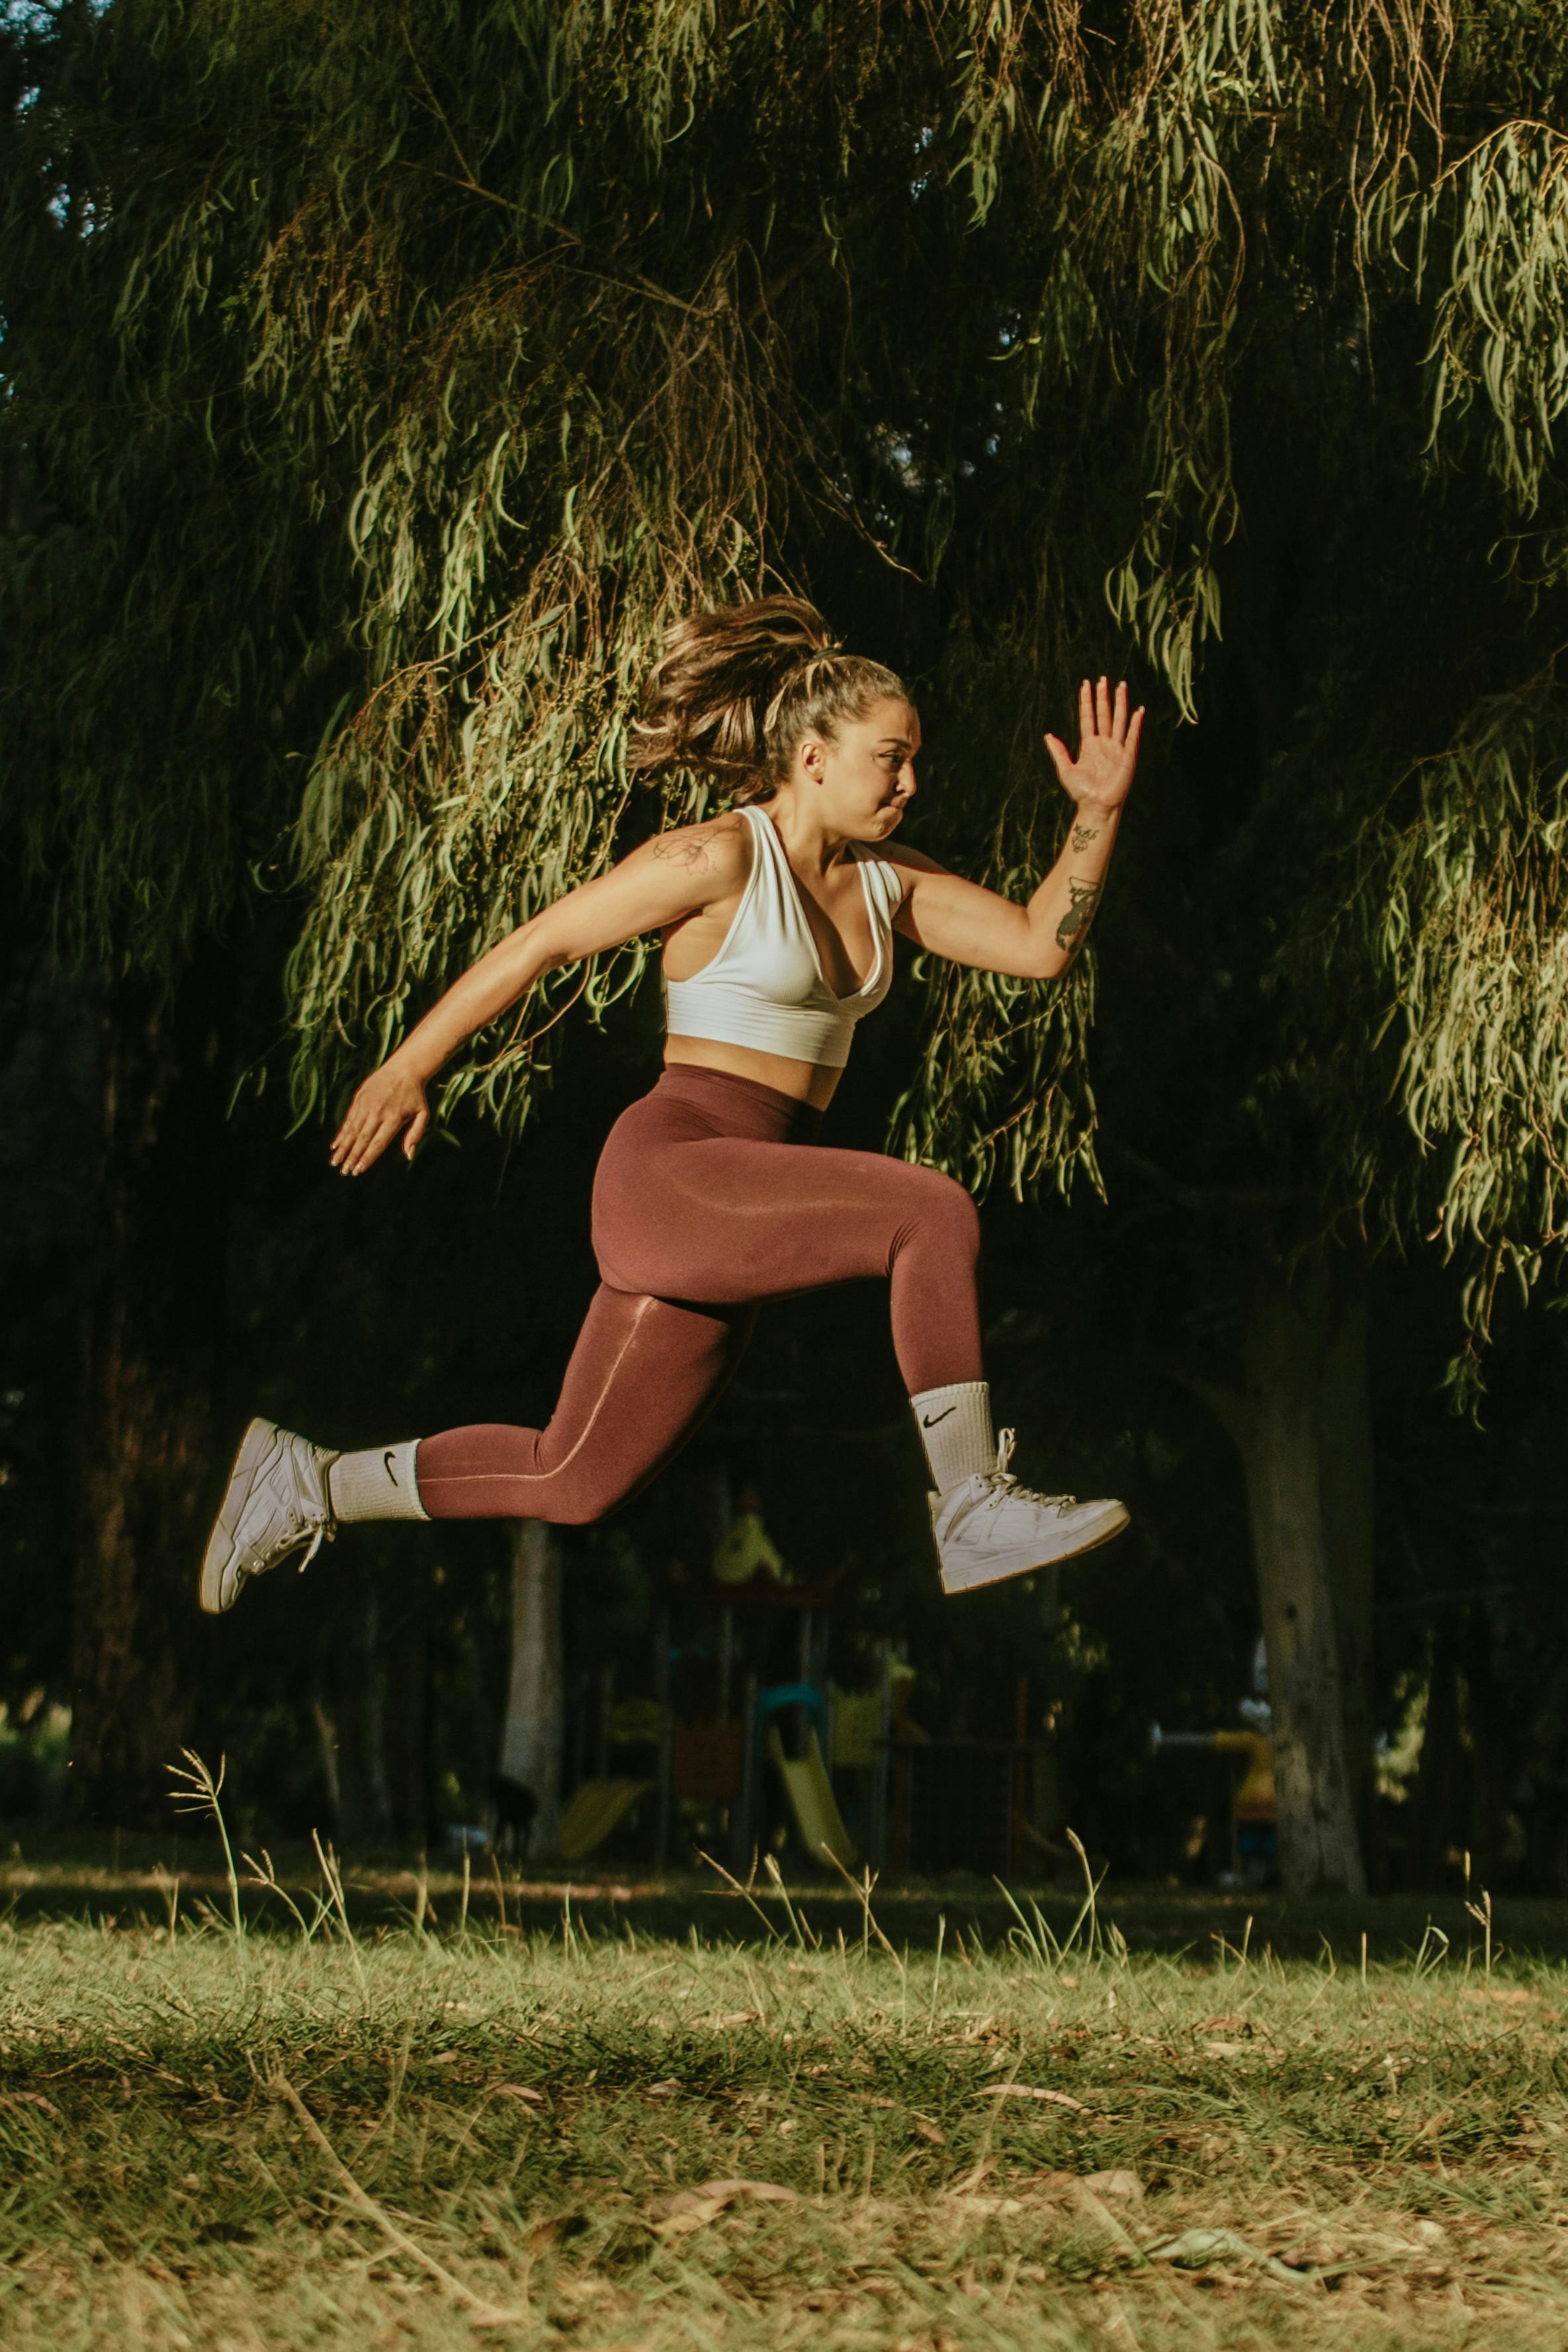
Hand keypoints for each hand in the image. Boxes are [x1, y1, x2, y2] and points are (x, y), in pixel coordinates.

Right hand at [330, 1059, 428, 1175]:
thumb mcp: (423, 1114)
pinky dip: (341, 1133)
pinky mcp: (359, 1098)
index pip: (377, 1144)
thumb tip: (408, 1155)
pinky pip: (348, 1119)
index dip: (367, 1158)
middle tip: (343, 1171)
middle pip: (362, 1140)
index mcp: (394, 1119)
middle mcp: (378, 1112)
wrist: (404, 1069)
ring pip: (352, 1130)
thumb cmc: (415, 1096)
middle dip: (351, 1157)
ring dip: (342, 1147)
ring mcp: (366, 1104)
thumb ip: (416, 1134)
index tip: (358, 1170)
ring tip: (335, 1162)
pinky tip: (335, 1144)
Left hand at [1044, 677, 1143, 814]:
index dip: (1087, 701)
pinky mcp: (1127, 757)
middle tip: (1103, 678)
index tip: (1086, 684)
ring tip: (1120, 686)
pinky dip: (1136, 725)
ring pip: (1119, 720)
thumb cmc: (1082, 791)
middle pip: (1104, 714)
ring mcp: (1117, 748)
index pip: (1088, 717)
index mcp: (1090, 744)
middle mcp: (1104, 743)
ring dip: (1120, 703)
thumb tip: (1048, 735)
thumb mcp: (1066, 769)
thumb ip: (1059, 752)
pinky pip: (1132, 738)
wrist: (1095, 806)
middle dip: (1103, 696)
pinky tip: (1138, 711)